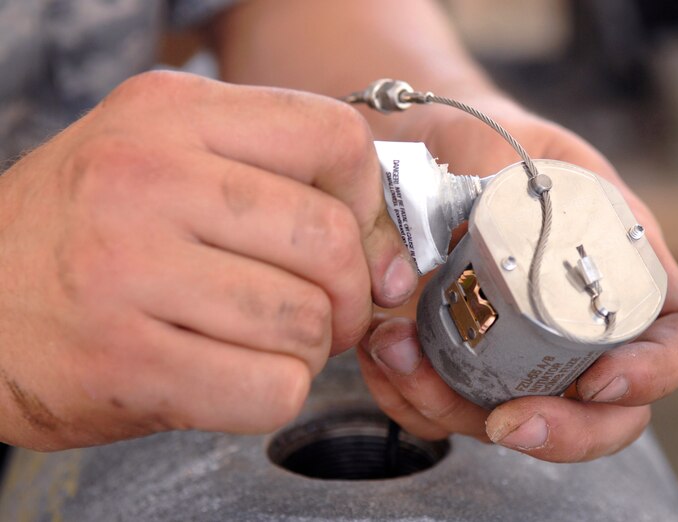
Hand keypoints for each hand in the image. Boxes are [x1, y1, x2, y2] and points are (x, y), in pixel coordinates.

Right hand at [0, 71, 416, 449]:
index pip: (334, 140)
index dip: (367, 201)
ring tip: (266, 343)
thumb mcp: (162, 159)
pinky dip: (273, 392)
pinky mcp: (124, 361)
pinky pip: (269, 389)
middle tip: (322, 309)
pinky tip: (236, 377)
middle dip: (348, 292)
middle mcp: (149, 179)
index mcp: (171, 115)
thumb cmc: (79, 230)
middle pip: (329, 239)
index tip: (355, 240)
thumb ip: (272, 182)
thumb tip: (386, 255)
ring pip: (305, 321)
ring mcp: (130, 270)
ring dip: (306, 348)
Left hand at [357, 96, 677, 461]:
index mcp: (625, 271)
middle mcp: (580, 325)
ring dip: (451, 407)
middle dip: (558, 434)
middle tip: (503, 423)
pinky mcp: (465, 362)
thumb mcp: (525, 149)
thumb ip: (519, 191)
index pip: (676, 341)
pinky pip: (446, 406)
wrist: (444, 150)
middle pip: (604, 415)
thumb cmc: (500, 143)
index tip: (598, 382)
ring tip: (397, 353)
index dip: (653, 376)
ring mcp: (521, 352)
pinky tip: (379, 353)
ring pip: (512, 420)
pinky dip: (408, 394)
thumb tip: (459, 255)